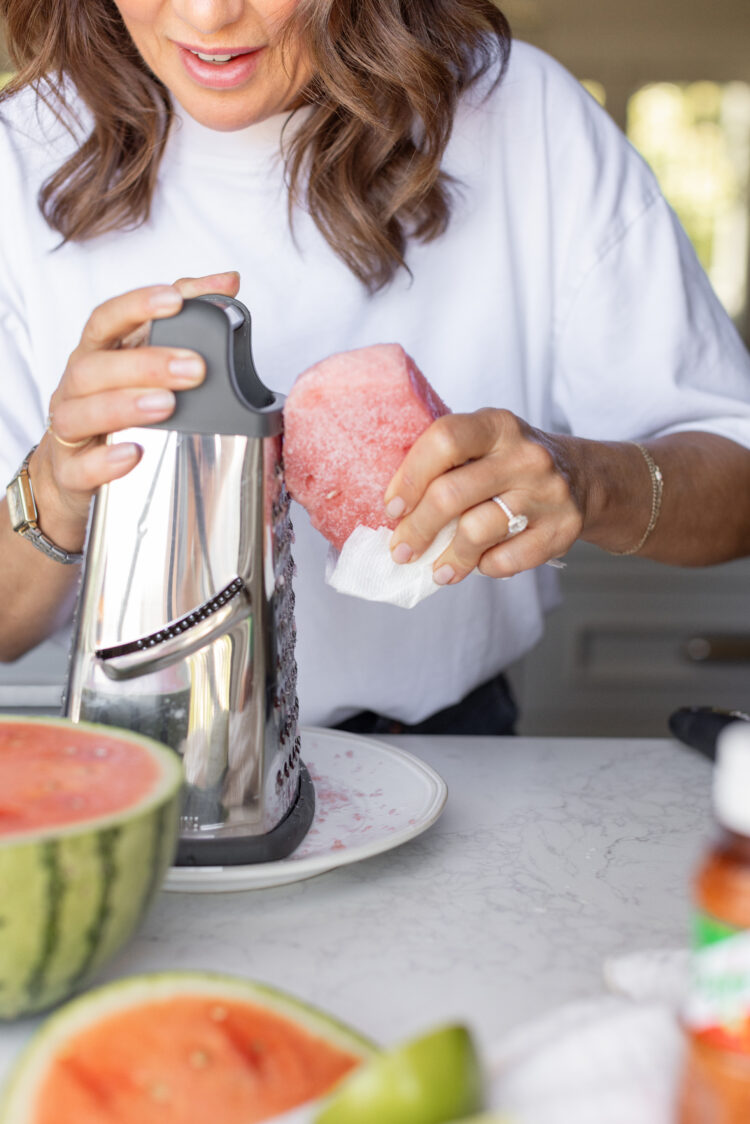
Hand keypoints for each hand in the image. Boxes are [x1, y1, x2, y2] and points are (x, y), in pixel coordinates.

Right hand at [33, 271, 240, 548]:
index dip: (137, 305)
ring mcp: (71, 428)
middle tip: (194, 369)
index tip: (175, 299)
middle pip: (96, 366)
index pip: (107, 318)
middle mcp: (77, 386)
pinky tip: (134, 454)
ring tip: (167, 406)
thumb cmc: (114, 404)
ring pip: (83, 412)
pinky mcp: (71, 470)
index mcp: (97, 353)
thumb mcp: (143, 357)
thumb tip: (227, 282)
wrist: (73, 468)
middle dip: (146, 364)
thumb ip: (184, 319)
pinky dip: (106, 461)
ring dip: (126, 406)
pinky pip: (81, 466)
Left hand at [384, 408, 584, 583]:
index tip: (393, 508)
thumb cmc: (511, 463)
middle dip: (417, 529)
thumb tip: (394, 509)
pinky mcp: (562, 528)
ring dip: (449, 558)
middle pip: (452, 493)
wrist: (584, 478)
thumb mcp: (485, 442)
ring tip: (438, 569)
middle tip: (401, 551)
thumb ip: (445, 462)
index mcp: (497, 425)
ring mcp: (548, 492)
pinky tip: (478, 564)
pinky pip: (508, 559)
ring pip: (478, 531)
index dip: (410, 477)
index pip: (444, 440)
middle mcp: (526, 455)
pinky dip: (485, 567)